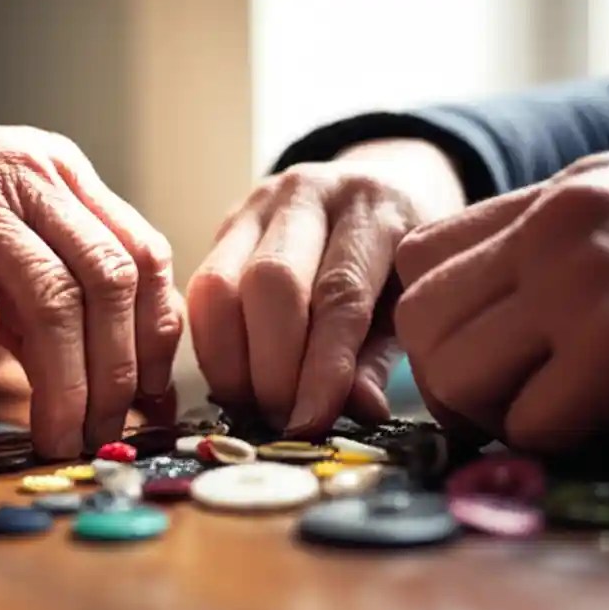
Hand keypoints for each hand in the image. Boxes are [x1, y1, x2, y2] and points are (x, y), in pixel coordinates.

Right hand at [0, 94, 182, 458]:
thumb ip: (39, 290)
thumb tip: (92, 377)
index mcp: (61, 176)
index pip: (142, 256)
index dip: (155, 337)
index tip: (150, 401)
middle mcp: (31, 177)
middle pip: (109, 282)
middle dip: (116, 371)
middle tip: (101, 432)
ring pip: (52, 300)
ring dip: (61, 386)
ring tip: (51, 439)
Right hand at [187, 139, 464, 431]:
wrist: (380, 186)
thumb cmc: (398, 260)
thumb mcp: (408, 303)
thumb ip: (379, 356)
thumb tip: (359, 411)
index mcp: (376, 209)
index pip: (340, 292)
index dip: (321, 367)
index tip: (309, 423)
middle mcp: (311, 193)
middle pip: (271, 281)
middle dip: (270, 366)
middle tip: (280, 420)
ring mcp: (259, 204)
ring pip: (219, 284)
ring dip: (230, 361)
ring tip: (252, 407)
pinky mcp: (225, 224)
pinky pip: (199, 289)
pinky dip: (211, 345)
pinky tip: (231, 381)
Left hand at [395, 152, 608, 451]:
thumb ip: (554, 250)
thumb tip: (477, 323)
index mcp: (559, 196)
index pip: (420, 255)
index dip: (432, 320)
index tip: (472, 354)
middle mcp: (557, 227)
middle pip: (416, 318)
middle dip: (444, 377)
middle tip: (496, 405)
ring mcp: (583, 283)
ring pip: (451, 371)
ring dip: (488, 414)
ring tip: (546, 415)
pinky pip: (527, 421)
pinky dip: (550, 442)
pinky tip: (601, 429)